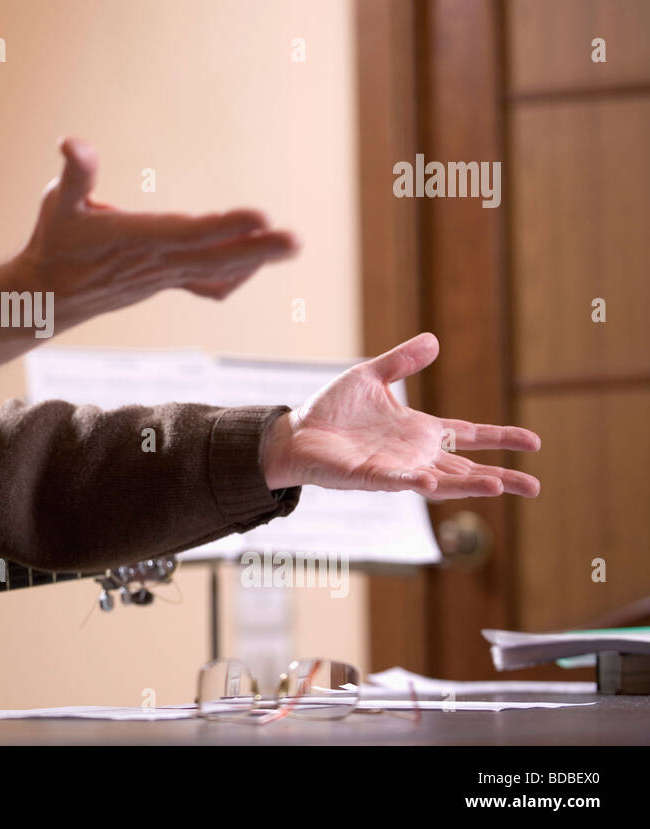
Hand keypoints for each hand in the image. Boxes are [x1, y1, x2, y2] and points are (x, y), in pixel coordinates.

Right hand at [17, 137, 299, 325]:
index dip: (224, 226)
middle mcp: (156, 262)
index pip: (188, 232)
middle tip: (294, 241)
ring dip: (255, 261)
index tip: (260, 216)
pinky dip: (233, 274)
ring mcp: (165, 276)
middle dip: (256, 249)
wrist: (48, 295)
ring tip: (288, 246)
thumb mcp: (57, 203)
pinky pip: (209, 284)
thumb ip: (74, 173)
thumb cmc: (55, 242)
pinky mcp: (167, 282)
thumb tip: (69, 142)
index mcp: (135, 239)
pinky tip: (250, 261)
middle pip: (214, 257)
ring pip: (218, 270)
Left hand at [259, 332, 540, 499]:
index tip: (534, 442)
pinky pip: (394, 481)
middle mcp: (414, 455)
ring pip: (439, 481)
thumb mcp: (370, 377)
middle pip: (466, 469)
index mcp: (420, 432)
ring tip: (498, 486)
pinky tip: (431, 485)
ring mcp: (394, 468)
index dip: (501, 438)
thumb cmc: (332, 410)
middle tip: (534, 488)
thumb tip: (434, 340)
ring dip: (467, 485)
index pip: (470, 436)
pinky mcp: (368, 477)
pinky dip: (413, 482)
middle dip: (500, 478)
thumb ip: (401, 362)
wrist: (294, 433)